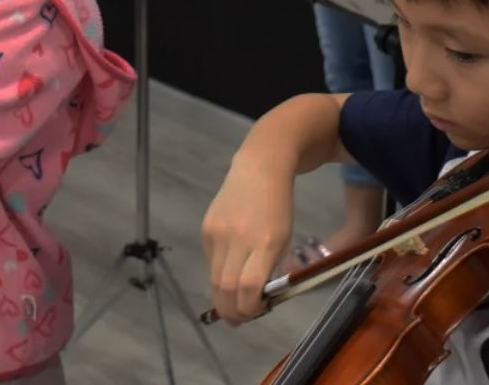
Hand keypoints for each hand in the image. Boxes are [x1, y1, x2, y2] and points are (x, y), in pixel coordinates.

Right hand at [201, 158, 295, 324]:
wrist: (259, 168)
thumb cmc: (278, 206)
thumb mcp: (282, 237)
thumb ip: (268, 266)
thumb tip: (253, 296)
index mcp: (265, 241)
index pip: (249, 285)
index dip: (248, 307)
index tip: (253, 314)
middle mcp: (237, 238)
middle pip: (226, 286)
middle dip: (231, 310)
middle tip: (237, 321)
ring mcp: (217, 232)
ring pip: (214, 277)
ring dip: (221, 297)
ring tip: (230, 306)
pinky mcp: (205, 228)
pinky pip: (210, 260)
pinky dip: (218, 274)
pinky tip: (226, 275)